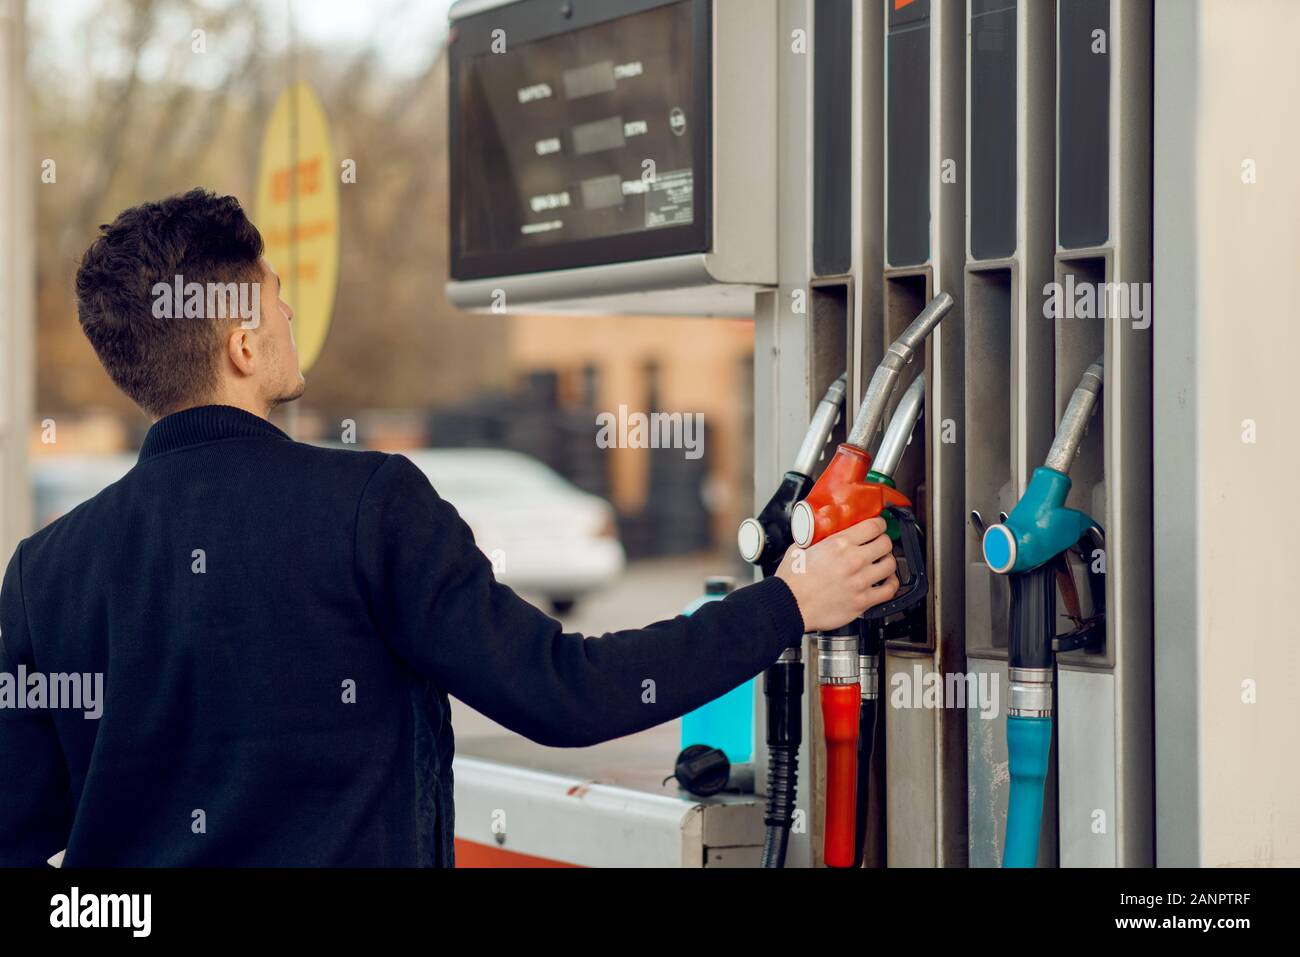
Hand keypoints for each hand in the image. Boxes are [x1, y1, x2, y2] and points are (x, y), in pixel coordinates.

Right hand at [774, 516, 899, 632]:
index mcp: (839, 544)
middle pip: (885, 544)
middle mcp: (853, 561)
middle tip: (879, 545)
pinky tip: (886, 582)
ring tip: (882, 563)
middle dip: (884, 542)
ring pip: (890, 565)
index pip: (873, 526)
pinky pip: (889, 590)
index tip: (879, 527)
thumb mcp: (799, 548)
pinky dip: (891, 584)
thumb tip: (818, 535)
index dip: (879, 524)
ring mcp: (860, 582)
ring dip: (887, 562)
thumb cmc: (791, 582)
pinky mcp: (862, 601)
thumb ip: (814, 539)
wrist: (788, 605)